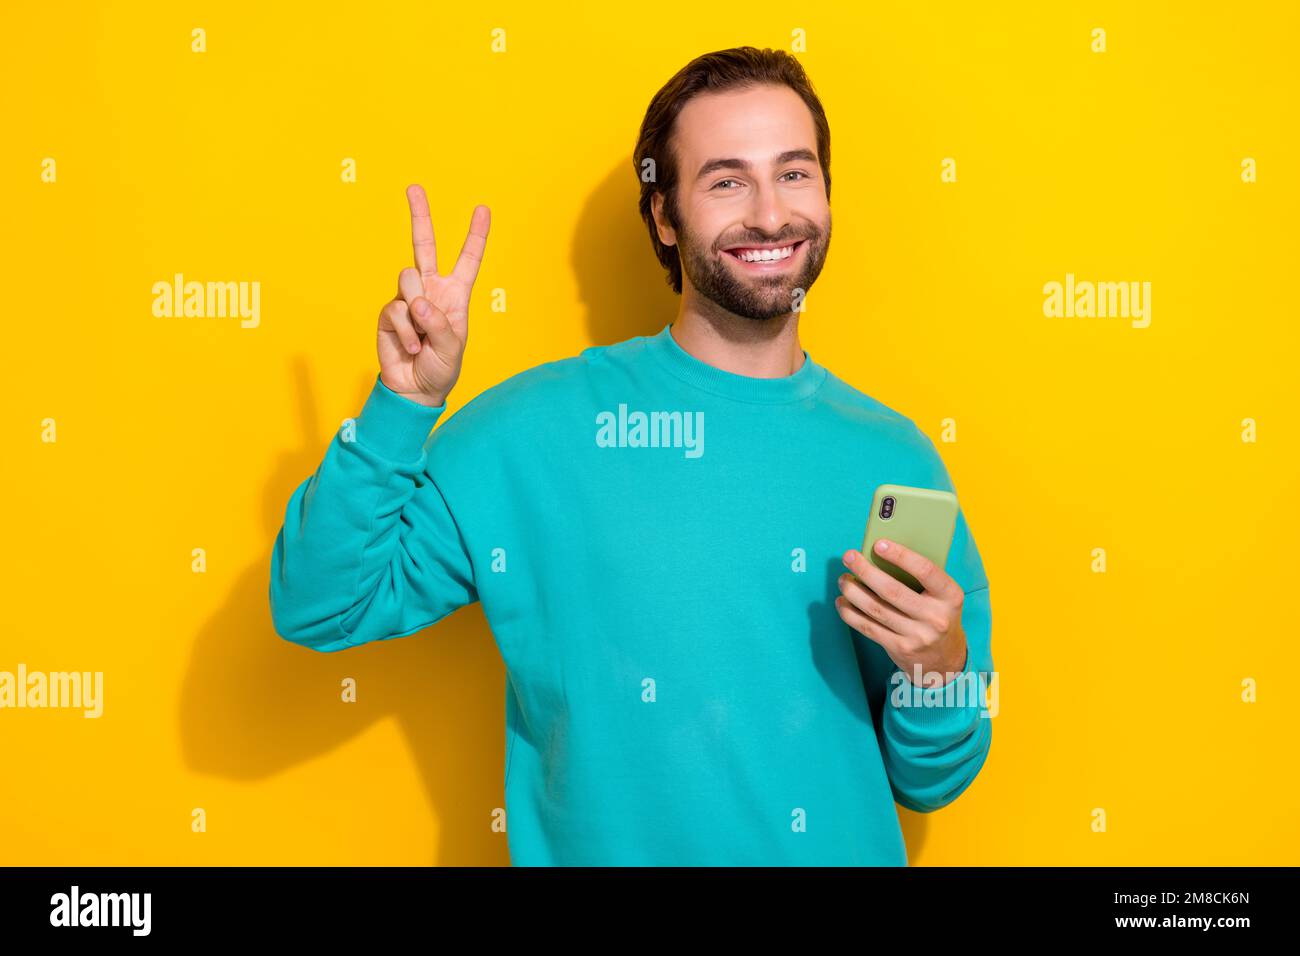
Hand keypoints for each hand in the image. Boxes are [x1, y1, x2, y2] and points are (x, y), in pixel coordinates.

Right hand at [377, 184, 490, 406]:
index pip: (467, 260)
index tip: (483, 209)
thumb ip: (441, 324)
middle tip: (414, 187)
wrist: (415, 388)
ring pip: (408, 280)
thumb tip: (418, 302)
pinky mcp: (388, 312)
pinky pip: (396, 310)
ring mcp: (407, 299)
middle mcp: (431, 290)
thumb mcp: (453, 349)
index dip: (475, 236)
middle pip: (423, 246)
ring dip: (417, 312)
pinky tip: (412, 346)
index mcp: (455, 295)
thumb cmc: (441, 368)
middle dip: (420, 215)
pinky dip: (407, 332)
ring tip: (423, 338)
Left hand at [836, 539, 967, 686]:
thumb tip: (880, 553)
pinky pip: (868, 628)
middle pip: (892, 590)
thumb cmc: (937, 614)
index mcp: (950, 596)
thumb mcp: (942, 596)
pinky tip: (842, 601)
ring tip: (843, 579)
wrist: (945, 658)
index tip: (878, 544)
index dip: (901, 556)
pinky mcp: (900, 648)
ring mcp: (917, 635)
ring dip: (853, 591)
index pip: (926, 571)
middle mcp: (936, 617)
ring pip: (876, 609)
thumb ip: (920, 578)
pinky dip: (851, 613)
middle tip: (849, 557)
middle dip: (865, 571)